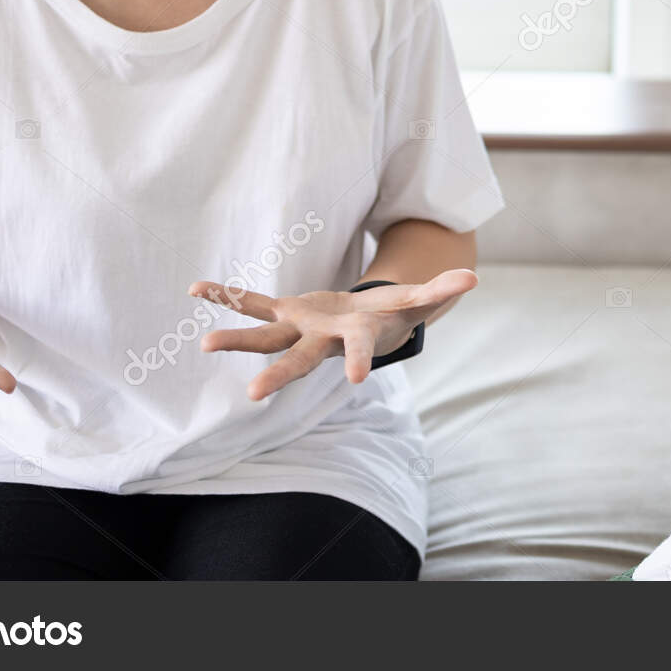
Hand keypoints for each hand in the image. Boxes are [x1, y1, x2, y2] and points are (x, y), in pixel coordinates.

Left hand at [187, 268, 478, 399]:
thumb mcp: (418, 302)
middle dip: (277, 376)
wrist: (365, 327)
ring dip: (236, 340)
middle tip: (252, 394)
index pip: (360, 350)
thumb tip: (474, 276)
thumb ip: (442, 289)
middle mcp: (322, 341)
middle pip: (297, 360)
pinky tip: (196, 289)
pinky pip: (252, 303)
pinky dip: (226, 296)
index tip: (356, 380)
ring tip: (205, 345)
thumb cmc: (393, 316)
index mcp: (356, 337)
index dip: (359, 360)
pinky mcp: (286, 310)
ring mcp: (300, 328)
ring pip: (266, 336)